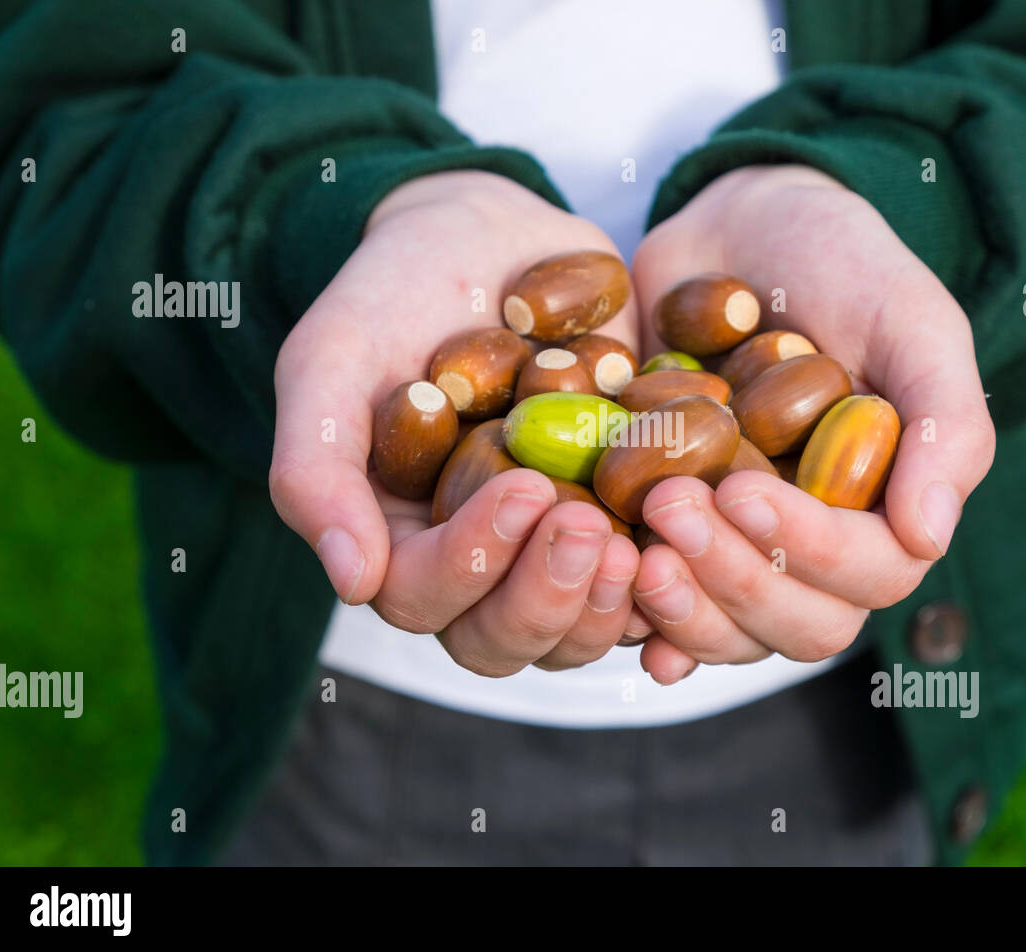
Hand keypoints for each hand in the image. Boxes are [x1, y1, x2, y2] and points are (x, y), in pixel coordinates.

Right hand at [269, 170, 642, 674]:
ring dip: (615, 601)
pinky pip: (653, 582)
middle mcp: (476, 563)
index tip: (526, 491)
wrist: (487, 236)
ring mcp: (551, 549)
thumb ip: (316, 465)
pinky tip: (709, 532)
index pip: (422, 597)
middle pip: (504, 640)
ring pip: (580, 631)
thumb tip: (351, 581)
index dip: (472, 564)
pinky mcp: (619, 521)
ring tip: (653, 535)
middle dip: (549, 597)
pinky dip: (679, 575)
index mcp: (397, 539)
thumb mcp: (332, 358)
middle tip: (591, 527)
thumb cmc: (392, 291)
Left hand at [628, 165, 995, 682]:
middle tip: (672, 506)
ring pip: (729, 632)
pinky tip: (612, 589)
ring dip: (685, 607)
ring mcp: (743, 545)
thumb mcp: (911, 322)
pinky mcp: (674, 533)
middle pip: (799, 623)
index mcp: (885, 507)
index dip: (809, 551)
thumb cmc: (844, 266)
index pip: (870, 573)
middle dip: (736, 579)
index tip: (744, 492)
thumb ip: (946, 422)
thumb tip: (930, 537)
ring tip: (634, 550)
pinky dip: (638, 616)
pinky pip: (660, 608)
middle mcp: (816, 544)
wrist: (744, 228)